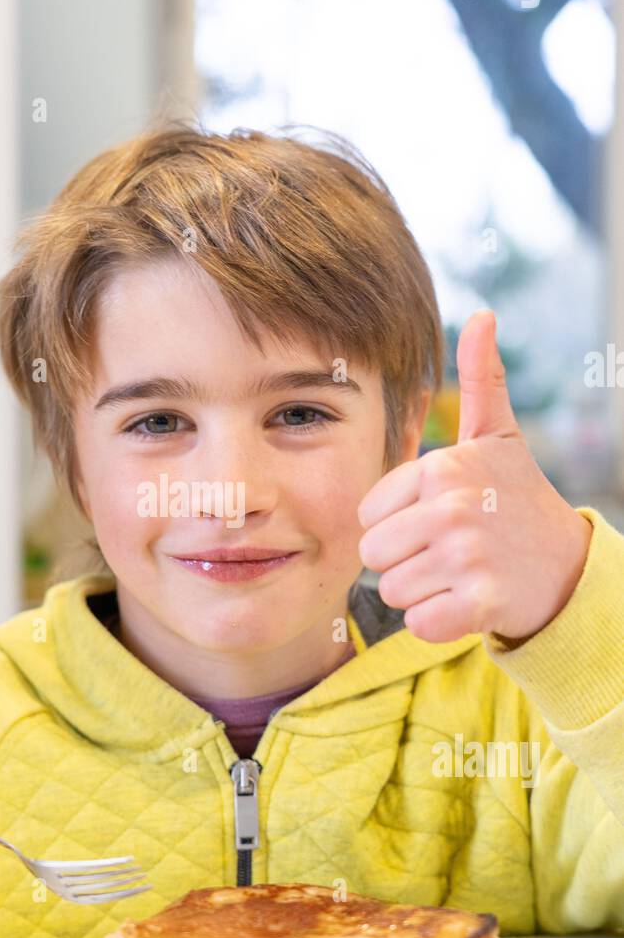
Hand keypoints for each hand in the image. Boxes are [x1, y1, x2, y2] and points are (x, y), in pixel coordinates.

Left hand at [356, 309, 592, 643]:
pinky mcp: (478, 602)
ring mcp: (466, 556)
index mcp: (442, 467)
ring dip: (422, 593)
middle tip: (449, 553)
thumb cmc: (518, 500)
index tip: (439, 520)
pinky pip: (419, 623)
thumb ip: (482, 379)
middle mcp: (452, 507)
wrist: (570, 567)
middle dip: (403, 562)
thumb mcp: (498, 437)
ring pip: (393, 592)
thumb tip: (482, 313)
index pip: (367, 517)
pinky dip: (439, 622)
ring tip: (460, 574)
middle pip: (373, 556)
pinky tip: (468, 602)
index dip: (396, 525)